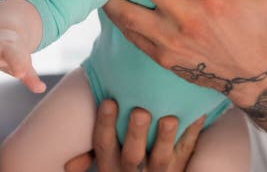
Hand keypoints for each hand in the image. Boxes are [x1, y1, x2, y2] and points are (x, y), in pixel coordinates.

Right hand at [64, 99, 204, 171]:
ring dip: (165, 138)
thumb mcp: (107, 163)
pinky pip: (187, 151)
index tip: (108, 101)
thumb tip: (68, 160)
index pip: (104, 145)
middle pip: (132, 154)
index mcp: (110, 164)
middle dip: (135, 133)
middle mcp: (131, 171)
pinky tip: (198, 113)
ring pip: (160, 158)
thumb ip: (92, 154)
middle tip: (140, 111)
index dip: (104, 124)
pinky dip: (192, 133)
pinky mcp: (180, 169)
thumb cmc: (125, 166)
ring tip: (169, 118)